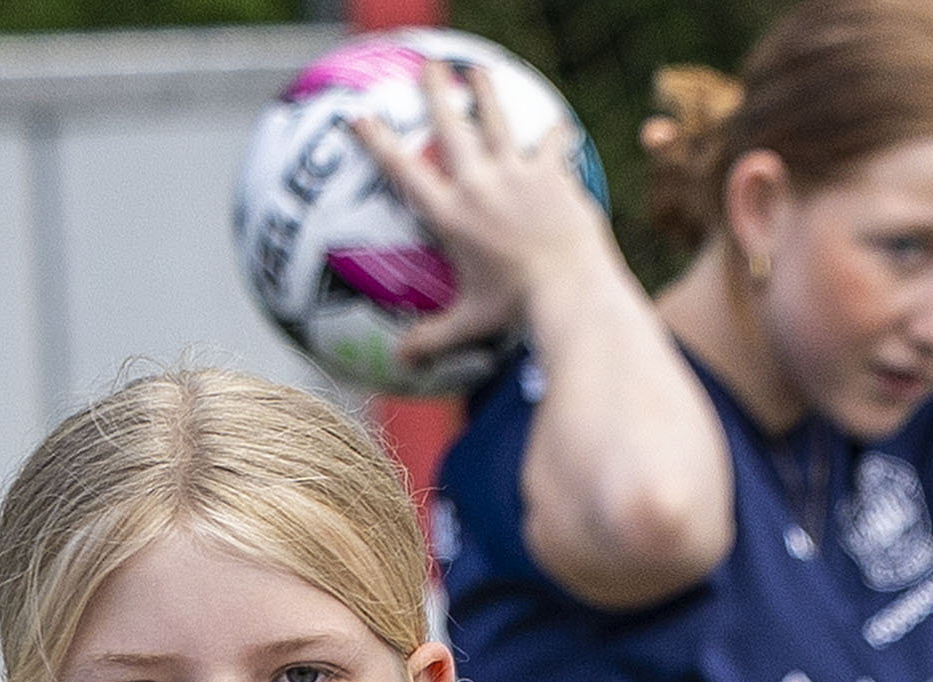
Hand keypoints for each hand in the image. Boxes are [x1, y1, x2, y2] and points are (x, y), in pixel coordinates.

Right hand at [348, 52, 624, 372]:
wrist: (573, 292)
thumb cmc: (520, 310)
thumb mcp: (472, 323)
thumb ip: (434, 338)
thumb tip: (401, 365)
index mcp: (450, 215)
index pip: (402, 170)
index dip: (377, 139)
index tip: (359, 116)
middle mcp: (478, 185)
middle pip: (450, 124)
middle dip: (435, 90)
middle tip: (428, 66)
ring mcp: (516, 174)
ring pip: (497, 119)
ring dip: (486, 91)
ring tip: (478, 70)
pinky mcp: (551, 174)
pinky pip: (551, 143)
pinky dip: (553, 132)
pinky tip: (558, 121)